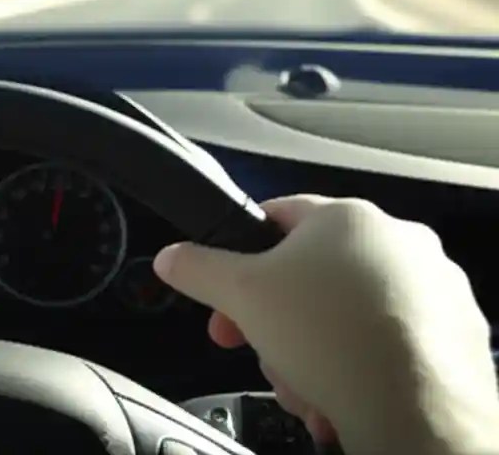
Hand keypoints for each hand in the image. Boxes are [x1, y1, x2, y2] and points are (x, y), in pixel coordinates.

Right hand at [153, 195, 498, 454]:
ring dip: (313, 351)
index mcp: (347, 218)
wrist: (416, 408)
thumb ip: (198, 268)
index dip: (237, 258)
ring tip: (302, 384)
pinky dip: (358, 368)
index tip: (224, 297)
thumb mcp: (239, 294)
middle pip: (311, 277)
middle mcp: (399, 242)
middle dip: (276, 320)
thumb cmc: (333, 339)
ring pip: (348, 315)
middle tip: (258, 348)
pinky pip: (387, 344)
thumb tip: (172, 258)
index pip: (276, 217)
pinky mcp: (453, 334)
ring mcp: (434, 288)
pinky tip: (338, 395)